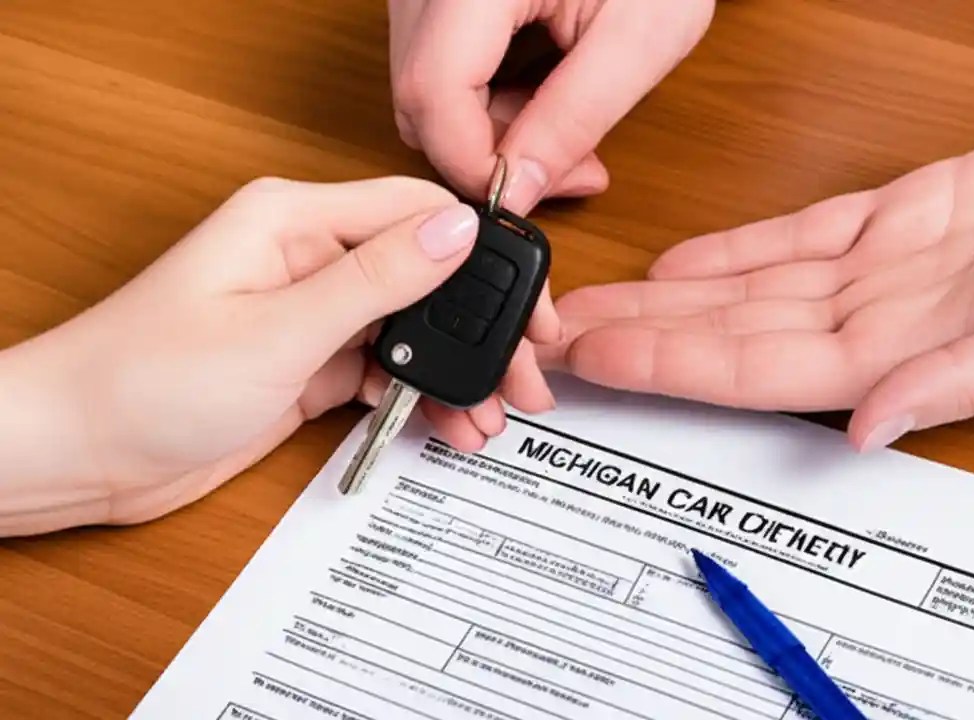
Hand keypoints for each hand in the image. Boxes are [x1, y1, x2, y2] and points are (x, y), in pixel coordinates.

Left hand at [0, 177, 555, 534]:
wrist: (77, 454)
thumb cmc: (142, 379)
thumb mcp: (278, 329)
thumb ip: (376, 280)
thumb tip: (455, 232)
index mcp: (293, 220)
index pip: (413, 210)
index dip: (481, 253)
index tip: (527, 301)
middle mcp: (306, 258)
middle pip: (423, 275)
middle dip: (478, 326)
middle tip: (524, 372)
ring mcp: (308, 314)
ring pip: (409, 328)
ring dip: (452, 369)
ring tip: (488, 413)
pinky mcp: (305, 363)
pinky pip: (381, 368)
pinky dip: (416, 394)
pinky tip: (444, 419)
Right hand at [388, 0, 714, 210]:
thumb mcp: (642, 37)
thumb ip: (575, 117)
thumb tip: (516, 192)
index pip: (434, 90)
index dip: (473, 163)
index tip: (526, 198)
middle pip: (416, 95)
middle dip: (485, 153)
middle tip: (571, 164)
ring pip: (420, 87)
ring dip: (485, 129)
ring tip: (562, 117)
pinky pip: (433, 64)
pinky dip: (480, 97)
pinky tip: (538, 86)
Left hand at [545, 102, 973, 449]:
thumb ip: (963, 380)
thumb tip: (871, 423)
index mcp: (911, 351)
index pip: (762, 367)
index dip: (675, 363)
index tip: (600, 357)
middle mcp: (882, 315)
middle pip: (735, 331)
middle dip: (646, 334)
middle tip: (557, 333)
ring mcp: (886, 267)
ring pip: (751, 284)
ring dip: (672, 296)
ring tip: (596, 302)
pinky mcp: (902, 215)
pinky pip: (797, 237)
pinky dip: (735, 249)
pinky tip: (682, 262)